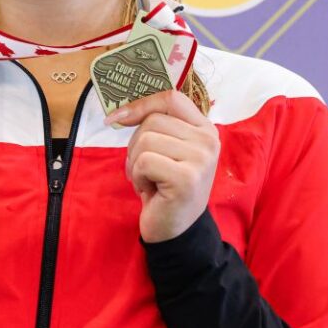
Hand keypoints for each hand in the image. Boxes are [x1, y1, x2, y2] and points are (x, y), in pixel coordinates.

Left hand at [107, 90, 219, 242]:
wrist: (175, 230)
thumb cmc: (165, 188)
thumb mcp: (165, 150)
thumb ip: (156, 125)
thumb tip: (119, 112)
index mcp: (205, 129)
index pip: (171, 98)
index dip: (141, 104)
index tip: (118, 118)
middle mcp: (208, 140)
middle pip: (153, 120)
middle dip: (136, 145)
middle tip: (146, 170)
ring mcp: (201, 158)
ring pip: (146, 140)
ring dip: (136, 163)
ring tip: (150, 180)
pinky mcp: (187, 178)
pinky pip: (144, 161)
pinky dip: (138, 177)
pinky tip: (151, 190)